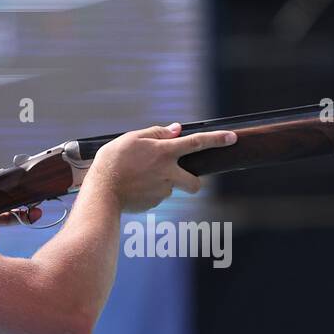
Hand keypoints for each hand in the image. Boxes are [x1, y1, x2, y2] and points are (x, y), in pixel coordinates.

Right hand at [87, 123, 236, 213]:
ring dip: (161, 184)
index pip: (197, 143)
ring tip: (138, 179)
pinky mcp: (154, 204)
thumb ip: (156, 133)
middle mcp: (168, 173)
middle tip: (181, 178)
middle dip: (194, 182)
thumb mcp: (131, 139)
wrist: (101, 193)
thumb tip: (176, 129)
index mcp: (164, 152)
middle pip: (195, 183)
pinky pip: (156, 196)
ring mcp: (162, 191)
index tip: (233, 138)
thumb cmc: (112, 162)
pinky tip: (132, 188)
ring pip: (170, 188)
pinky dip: (148, 192)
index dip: (217, 140)